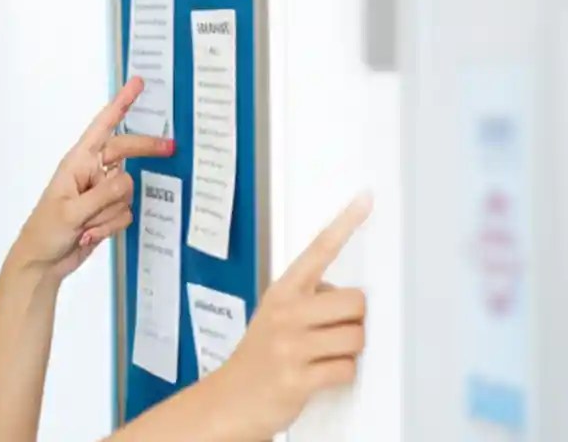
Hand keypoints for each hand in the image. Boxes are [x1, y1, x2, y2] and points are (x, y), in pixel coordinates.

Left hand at [9, 77, 175, 281]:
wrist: (42, 262)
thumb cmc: (45, 231)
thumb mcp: (71, 212)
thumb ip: (102, 196)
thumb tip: (127, 183)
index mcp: (76, 162)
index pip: (102, 127)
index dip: (120, 104)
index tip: (138, 84)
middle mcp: (90, 172)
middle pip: (126, 152)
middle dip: (144, 153)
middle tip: (171, 148)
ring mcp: (100, 193)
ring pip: (127, 192)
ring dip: (108, 214)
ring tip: (84, 227)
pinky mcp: (107, 212)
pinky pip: (124, 213)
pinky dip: (109, 227)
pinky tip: (89, 235)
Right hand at [209, 196, 371, 439]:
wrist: (231, 399)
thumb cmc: (260, 357)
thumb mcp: (276, 317)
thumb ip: (309, 301)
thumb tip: (355, 299)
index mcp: (282, 291)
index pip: (318, 249)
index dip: (345, 224)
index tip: (366, 198)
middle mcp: (285, 313)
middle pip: (355, 303)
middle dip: (356, 322)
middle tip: (337, 333)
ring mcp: (290, 346)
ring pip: (356, 338)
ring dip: (350, 352)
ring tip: (325, 357)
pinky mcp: (297, 378)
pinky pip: (346, 369)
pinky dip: (342, 375)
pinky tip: (321, 376)